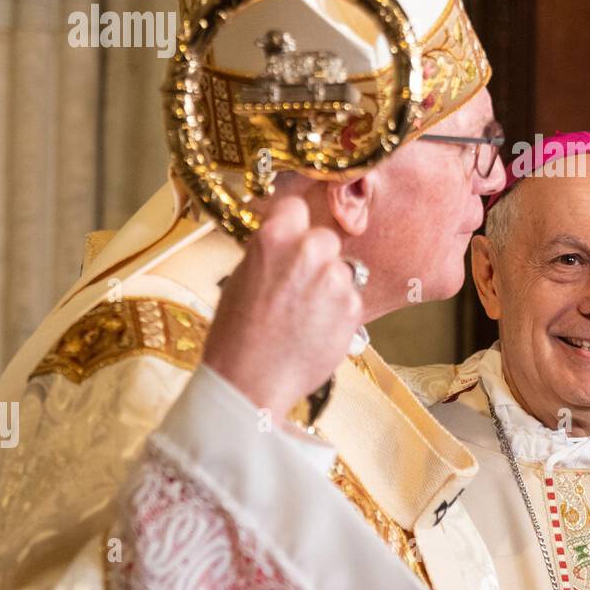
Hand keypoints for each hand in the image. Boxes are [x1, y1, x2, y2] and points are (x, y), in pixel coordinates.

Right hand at [203, 191, 361, 420]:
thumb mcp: (240, 279)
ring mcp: (335, 278)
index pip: (295, 207)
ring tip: (303, 317)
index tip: (291, 236)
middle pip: (324, 238)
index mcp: (274, 238)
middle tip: (299, 285)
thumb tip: (286, 241)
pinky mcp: (353, 306)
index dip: (293, 225)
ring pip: (340, 270)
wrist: (250, 382)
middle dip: (315, 257)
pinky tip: (315, 331)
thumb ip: (269, 253)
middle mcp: (309, 251)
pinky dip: (338, 312)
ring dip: (329, 287)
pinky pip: (350, 299)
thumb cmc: (236, 335)